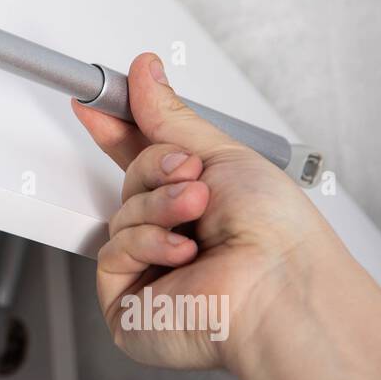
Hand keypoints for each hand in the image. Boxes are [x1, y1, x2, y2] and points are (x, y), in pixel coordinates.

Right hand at [72, 52, 350, 370]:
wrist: (282, 285)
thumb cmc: (277, 235)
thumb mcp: (222, 154)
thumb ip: (170, 116)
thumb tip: (145, 74)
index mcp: (202, 202)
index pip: (144, 160)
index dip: (118, 129)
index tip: (98, 101)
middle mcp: (177, 236)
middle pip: (131, 181)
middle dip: (155, 169)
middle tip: (187, 171)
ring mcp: (152, 272)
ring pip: (122, 215)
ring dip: (158, 206)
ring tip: (196, 211)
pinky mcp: (130, 305)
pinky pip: (112, 253)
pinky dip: (147, 244)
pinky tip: (182, 253)